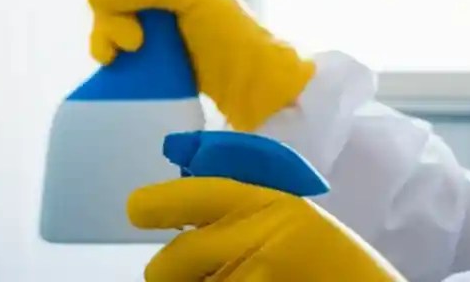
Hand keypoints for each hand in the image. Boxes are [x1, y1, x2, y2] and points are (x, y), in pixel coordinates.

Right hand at [54, 0, 313, 130]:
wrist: (249, 79)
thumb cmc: (227, 29)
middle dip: (105, 9)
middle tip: (132, 37)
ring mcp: (150, 17)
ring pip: (104, 15)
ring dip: (105, 32)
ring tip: (127, 53)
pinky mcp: (148, 48)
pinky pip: (111, 41)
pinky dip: (106, 48)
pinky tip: (115, 62)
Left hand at [129, 177, 404, 281]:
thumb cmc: (333, 266)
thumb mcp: (293, 220)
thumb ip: (241, 209)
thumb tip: (170, 203)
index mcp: (267, 202)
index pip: (196, 195)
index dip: (157, 203)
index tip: (137, 208)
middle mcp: (256, 236)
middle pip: (168, 263)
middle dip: (168, 275)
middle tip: (192, 277)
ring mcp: (253, 275)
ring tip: (250, 281)